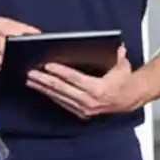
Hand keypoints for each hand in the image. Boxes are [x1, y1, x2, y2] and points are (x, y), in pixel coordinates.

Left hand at [26, 46, 142, 119]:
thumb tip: (117, 46)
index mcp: (97, 89)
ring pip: (58, 96)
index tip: (46, 65)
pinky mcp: (80, 112)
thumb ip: (118, 56)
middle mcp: (88, 101)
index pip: (73, 78)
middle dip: (43, 80)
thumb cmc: (124, 81)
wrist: (130, 100)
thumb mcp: (122, 66)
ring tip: (30, 79)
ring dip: (42, 88)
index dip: (59, 71)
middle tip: (30, 72)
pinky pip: (61, 102)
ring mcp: (83, 108)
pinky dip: (50, 95)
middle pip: (60, 88)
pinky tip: (40, 88)